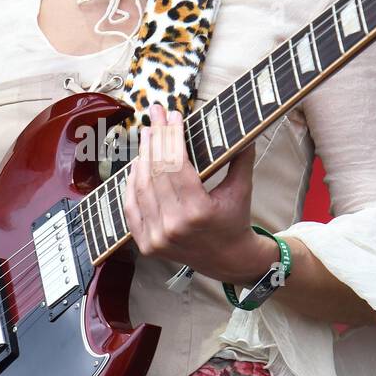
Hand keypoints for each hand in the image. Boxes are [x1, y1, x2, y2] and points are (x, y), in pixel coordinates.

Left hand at [123, 102, 267, 281]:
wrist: (229, 260)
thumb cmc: (236, 220)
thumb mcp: (243, 189)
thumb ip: (241, 158)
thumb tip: (244, 128)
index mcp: (198, 212)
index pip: (176, 165)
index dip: (171, 136)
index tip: (172, 115)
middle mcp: (174, 226)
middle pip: (156, 172)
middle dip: (155, 139)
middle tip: (154, 116)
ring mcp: (157, 238)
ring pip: (140, 187)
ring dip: (142, 157)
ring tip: (147, 136)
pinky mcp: (147, 245)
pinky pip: (131, 208)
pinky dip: (131, 184)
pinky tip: (137, 164)